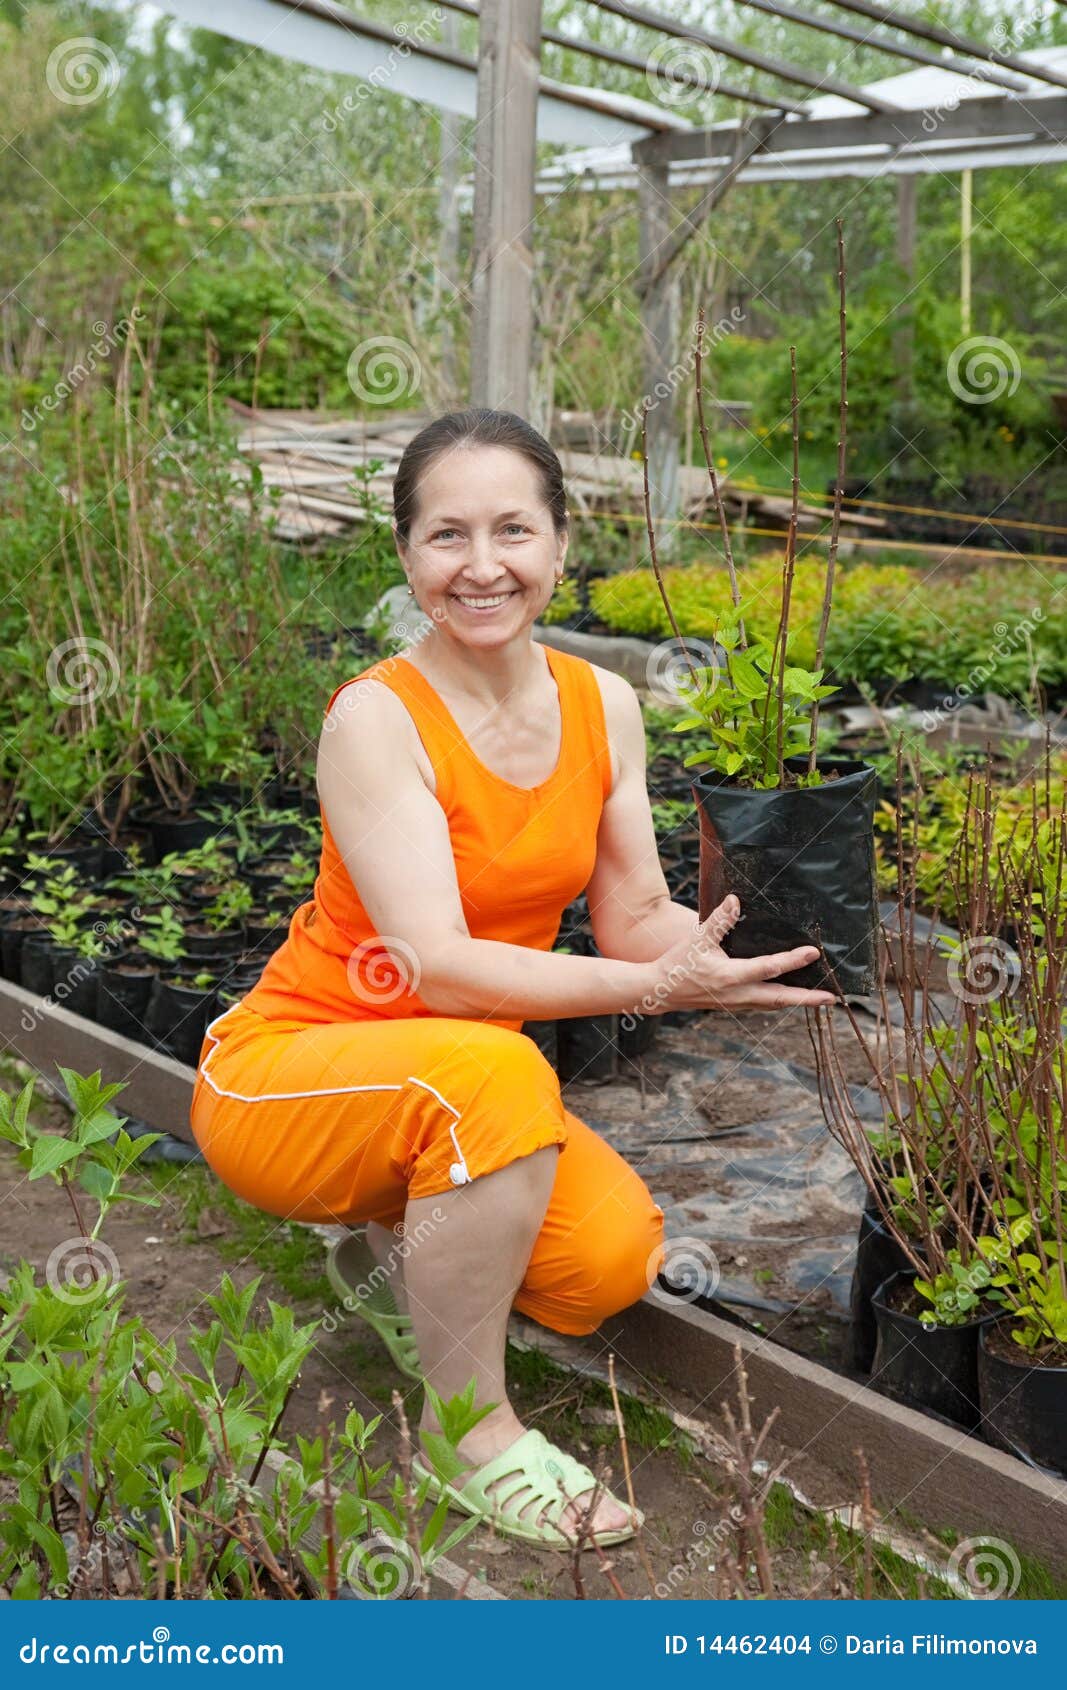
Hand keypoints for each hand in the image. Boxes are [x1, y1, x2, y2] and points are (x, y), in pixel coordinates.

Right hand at [648, 895, 836, 1013]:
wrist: (660, 991)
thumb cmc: (678, 963)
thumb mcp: (697, 939)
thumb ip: (719, 920)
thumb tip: (735, 900)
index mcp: (730, 976)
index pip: (768, 968)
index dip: (792, 960)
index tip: (813, 953)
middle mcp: (738, 994)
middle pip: (780, 999)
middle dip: (807, 999)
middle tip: (832, 998)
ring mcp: (737, 1003)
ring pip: (774, 1004)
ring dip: (798, 1002)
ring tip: (820, 998)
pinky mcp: (735, 1005)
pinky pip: (764, 1005)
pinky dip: (781, 1000)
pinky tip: (791, 995)